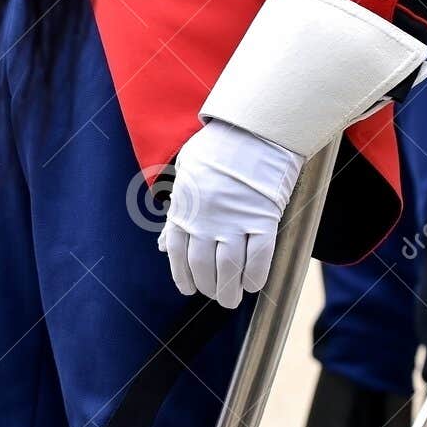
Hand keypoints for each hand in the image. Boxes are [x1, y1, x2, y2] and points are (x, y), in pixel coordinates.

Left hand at [158, 119, 305, 308]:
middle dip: (208, 287)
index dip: (182, 276)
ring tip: (232, 299)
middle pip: (203, 266)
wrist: (253, 127)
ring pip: (229, 268)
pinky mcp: (262, 219)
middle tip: (217, 297)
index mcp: (184, 208)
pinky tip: (253, 285)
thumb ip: (177, 213)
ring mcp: (234, 220)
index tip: (189, 288)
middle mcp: (206, 219)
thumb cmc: (218, 147)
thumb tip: (163, 246)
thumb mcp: (186, 175)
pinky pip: (258, 257)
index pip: (177, 253)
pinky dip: (254, 276)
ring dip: (229, 289)